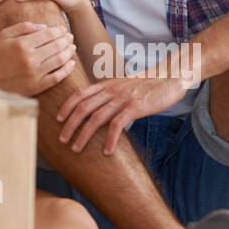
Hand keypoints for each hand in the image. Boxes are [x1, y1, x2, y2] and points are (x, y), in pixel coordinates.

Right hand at [0, 23, 77, 96]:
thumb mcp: (5, 35)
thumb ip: (23, 27)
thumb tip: (44, 26)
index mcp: (22, 44)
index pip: (48, 34)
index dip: (58, 30)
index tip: (63, 29)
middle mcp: (30, 59)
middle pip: (56, 46)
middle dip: (66, 39)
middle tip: (70, 37)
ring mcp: (34, 74)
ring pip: (59, 60)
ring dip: (69, 52)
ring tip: (73, 47)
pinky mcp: (37, 86)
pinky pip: (57, 77)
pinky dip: (67, 70)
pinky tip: (72, 63)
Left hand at [55, 74, 187, 153]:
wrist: (171, 77)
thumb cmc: (148, 85)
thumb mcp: (124, 86)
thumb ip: (110, 95)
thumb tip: (99, 110)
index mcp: (107, 85)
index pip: (80, 94)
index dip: (66, 106)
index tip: (57, 119)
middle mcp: (111, 90)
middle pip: (83, 107)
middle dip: (70, 125)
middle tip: (62, 140)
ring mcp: (123, 98)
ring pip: (96, 118)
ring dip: (84, 135)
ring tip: (76, 148)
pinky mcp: (135, 107)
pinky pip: (117, 125)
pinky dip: (110, 140)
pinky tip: (107, 151)